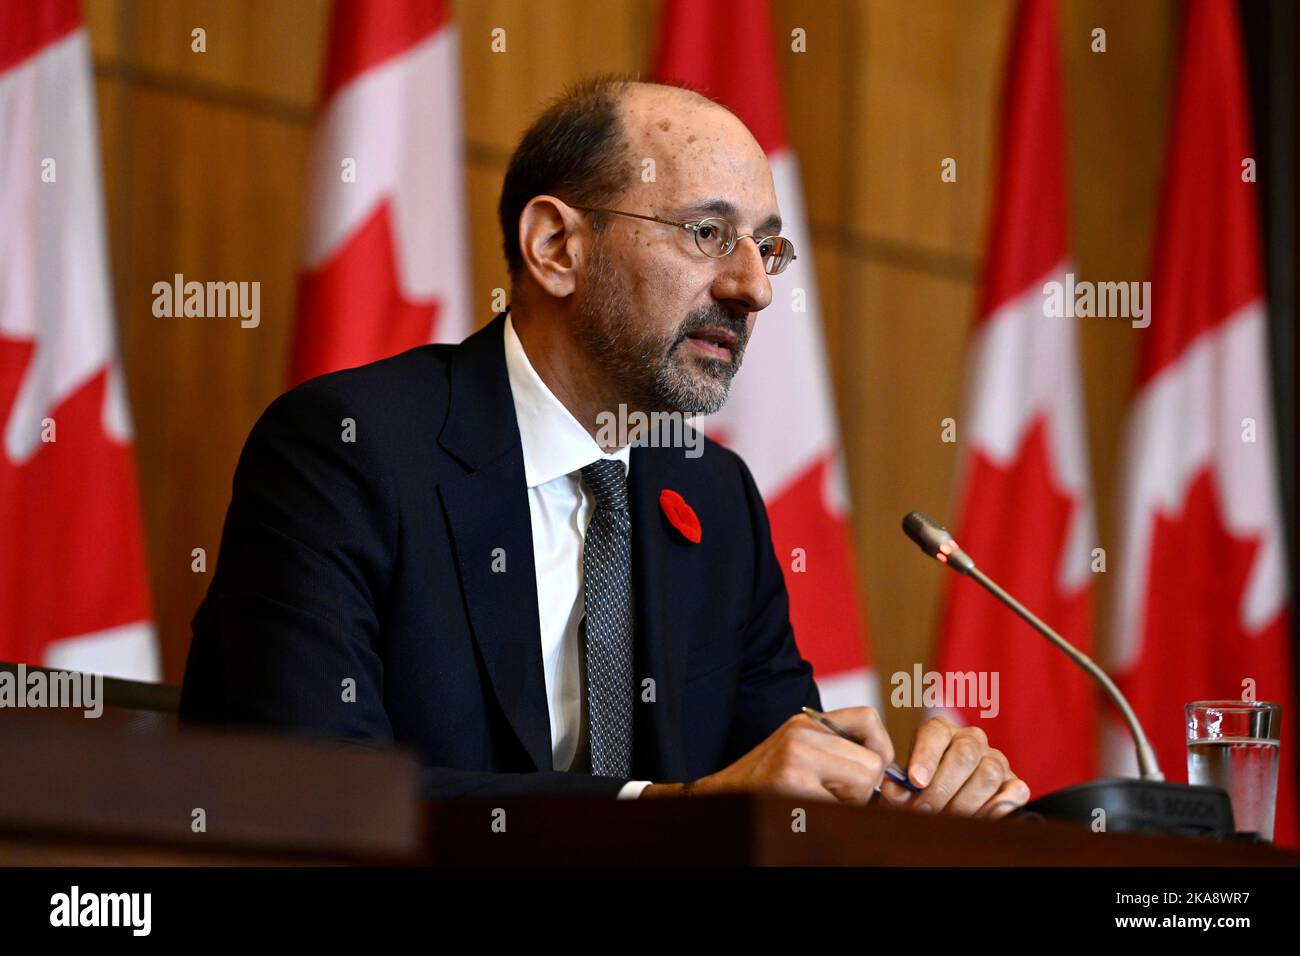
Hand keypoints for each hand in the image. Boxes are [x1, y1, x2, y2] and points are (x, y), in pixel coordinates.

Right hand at [645, 706, 892, 803]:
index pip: (870, 719)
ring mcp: (796, 760)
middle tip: (831, 797)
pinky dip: (830, 818)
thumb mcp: (799, 754)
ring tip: (814, 803)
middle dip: (863, 789)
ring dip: (848, 805)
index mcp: (806, 723)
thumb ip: (837, 752)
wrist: (716, 802)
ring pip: (864, 784)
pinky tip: (804, 814)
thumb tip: (891, 772)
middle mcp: (802, 734)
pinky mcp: (792, 787)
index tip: (869, 773)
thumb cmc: (762, 786)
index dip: (880, 750)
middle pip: (873, 763)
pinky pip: (842, 808)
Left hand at [878, 716, 1028, 817]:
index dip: (926, 757)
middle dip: (942, 788)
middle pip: (964, 755)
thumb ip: (899, 788)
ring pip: (988, 774)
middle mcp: (971, 739)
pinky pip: (1015, 792)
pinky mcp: (1014, 782)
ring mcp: (996, 759)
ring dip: (965, 802)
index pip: (935, 733)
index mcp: (941, 731)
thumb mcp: (906, 788)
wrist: (949, 804)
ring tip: (946, 818)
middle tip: (925, 810)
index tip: (916, 781)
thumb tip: (892, 788)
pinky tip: (977, 818)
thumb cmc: (922, 792)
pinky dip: (997, 808)